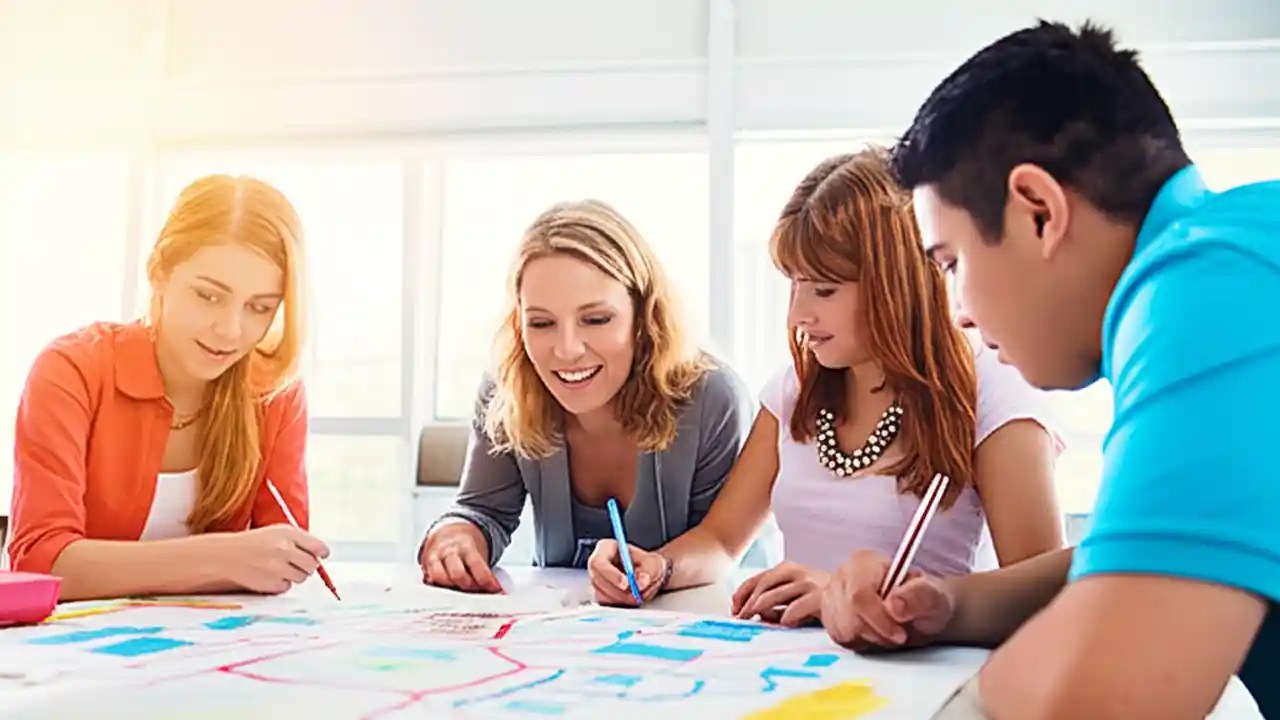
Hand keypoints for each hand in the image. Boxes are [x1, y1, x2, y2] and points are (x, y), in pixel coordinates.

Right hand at [211, 524, 329, 595]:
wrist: (227, 555)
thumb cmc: (255, 543)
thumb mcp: (277, 532)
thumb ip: (299, 540)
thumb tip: (322, 554)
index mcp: (288, 533)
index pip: (318, 546)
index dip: (322, 552)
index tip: (323, 555)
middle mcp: (284, 549)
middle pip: (312, 565)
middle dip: (308, 565)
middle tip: (296, 563)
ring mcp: (277, 567)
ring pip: (302, 577)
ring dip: (295, 575)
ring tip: (279, 568)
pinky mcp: (270, 583)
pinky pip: (287, 586)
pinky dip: (281, 583)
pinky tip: (269, 575)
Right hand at [420, 521, 501, 593]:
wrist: (448, 533)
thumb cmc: (466, 548)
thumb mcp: (478, 553)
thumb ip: (484, 572)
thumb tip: (498, 592)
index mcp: (466, 546)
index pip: (477, 565)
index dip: (486, 580)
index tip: (495, 589)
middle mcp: (448, 551)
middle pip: (457, 574)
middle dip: (468, 586)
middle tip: (475, 590)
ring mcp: (434, 558)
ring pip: (439, 577)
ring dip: (450, 589)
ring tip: (460, 593)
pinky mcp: (425, 567)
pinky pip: (428, 580)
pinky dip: (437, 589)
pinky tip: (446, 594)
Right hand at [588, 540, 667, 606]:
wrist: (648, 576)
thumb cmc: (647, 564)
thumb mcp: (653, 562)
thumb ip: (649, 570)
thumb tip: (641, 582)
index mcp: (605, 549)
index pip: (599, 562)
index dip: (611, 574)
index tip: (626, 584)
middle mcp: (597, 566)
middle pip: (598, 581)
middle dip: (619, 591)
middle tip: (636, 594)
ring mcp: (597, 582)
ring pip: (603, 596)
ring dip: (623, 599)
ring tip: (640, 594)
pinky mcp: (601, 596)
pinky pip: (608, 605)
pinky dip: (622, 604)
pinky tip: (634, 598)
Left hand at [731, 561, 828, 626]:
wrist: (853, 596)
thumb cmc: (817, 599)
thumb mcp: (793, 595)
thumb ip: (774, 600)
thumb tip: (754, 613)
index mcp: (788, 569)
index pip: (758, 579)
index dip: (742, 594)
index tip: (734, 610)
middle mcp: (797, 572)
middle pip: (764, 584)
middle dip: (748, 603)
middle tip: (741, 619)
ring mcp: (809, 584)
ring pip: (776, 595)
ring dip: (761, 609)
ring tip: (755, 621)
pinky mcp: (821, 598)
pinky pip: (798, 607)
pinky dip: (787, 615)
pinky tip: (782, 623)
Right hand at [821, 549, 955, 650]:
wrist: (920, 611)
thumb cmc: (927, 600)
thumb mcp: (935, 596)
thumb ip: (919, 596)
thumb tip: (894, 605)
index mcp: (864, 562)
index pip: (858, 595)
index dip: (878, 619)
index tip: (900, 634)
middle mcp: (843, 575)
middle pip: (848, 617)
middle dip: (876, 633)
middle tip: (898, 633)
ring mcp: (832, 594)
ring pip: (842, 630)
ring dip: (869, 639)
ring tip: (887, 631)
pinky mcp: (829, 614)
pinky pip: (838, 637)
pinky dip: (859, 642)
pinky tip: (874, 633)